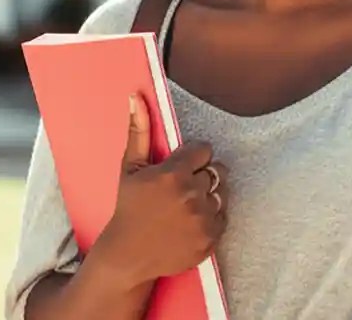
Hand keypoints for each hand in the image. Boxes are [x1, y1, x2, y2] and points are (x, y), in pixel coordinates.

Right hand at [93, 94, 229, 285]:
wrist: (128, 255)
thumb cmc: (128, 208)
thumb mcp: (130, 168)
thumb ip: (138, 130)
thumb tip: (136, 96)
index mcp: (173, 174)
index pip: (204, 150)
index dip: (191, 158)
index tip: (179, 169)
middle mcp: (192, 195)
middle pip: (217, 170)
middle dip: (201, 176)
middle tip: (180, 189)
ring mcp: (203, 219)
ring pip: (222, 192)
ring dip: (208, 195)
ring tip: (186, 205)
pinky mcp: (211, 238)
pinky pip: (223, 215)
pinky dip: (211, 217)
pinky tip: (190, 221)